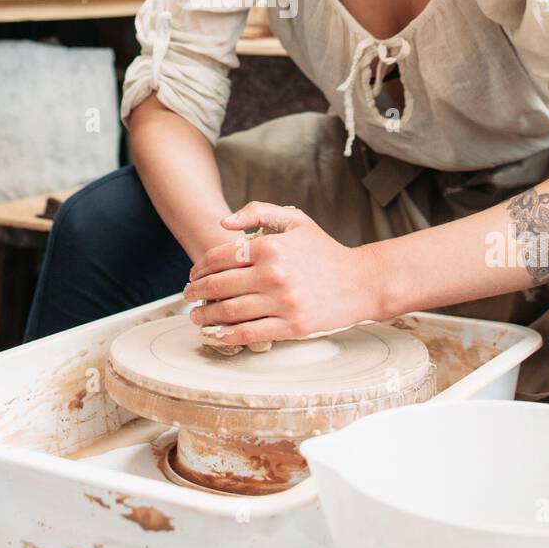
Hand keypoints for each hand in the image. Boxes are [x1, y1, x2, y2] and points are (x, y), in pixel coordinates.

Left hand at [185, 200, 378, 349]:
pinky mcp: (291, 326)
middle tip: (187, 297)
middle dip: (196, 292)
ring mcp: (282, 302)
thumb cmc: (325, 250)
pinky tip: (215, 335)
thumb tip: (223, 222)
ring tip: (196, 317)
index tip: (193, 274)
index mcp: (270, 247)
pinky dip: (225, 335)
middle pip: (218, 285)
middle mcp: (273, 274)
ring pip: (229, 312)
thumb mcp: (296, 220)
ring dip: (205, 316)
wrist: (361, 282)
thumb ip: (258, 212)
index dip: (200, 267)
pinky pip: (248, 333)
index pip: (220, 257)